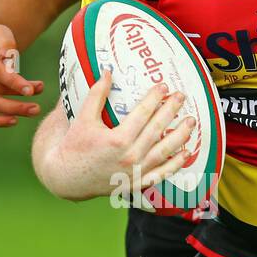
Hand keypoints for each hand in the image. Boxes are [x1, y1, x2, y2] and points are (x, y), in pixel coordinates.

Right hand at [43, 72, 195, 200]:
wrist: (66, 178)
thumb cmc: (73, 146)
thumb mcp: (83, 118)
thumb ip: (96, 95)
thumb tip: (108, 72)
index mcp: (117, 139)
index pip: (143, 113)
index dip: (155, 98)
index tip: (164, 87)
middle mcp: (130, 157)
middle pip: (157, 129)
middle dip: (171, 111)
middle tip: (182, 97)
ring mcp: (135, 172)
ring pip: (164, 152)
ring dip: (180, 136)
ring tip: (191, 122)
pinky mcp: (136, 184)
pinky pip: (160, 174)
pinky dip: (174, 165)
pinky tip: (185, 153)